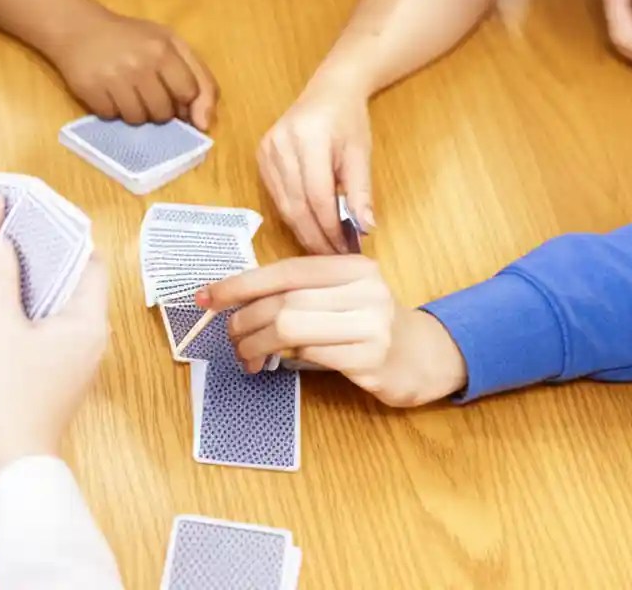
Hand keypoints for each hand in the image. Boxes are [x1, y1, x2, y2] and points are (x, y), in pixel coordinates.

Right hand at [0, 234, 109, 477]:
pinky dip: (40, 310)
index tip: (42, 221)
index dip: (69, 239)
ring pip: (68, 306)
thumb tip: (0, 239)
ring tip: (11, 260)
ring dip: (43, 285)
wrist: (15, 452)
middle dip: (52, 259)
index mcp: (89, 320)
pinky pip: (60, 327)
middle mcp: (96, 335)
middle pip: (80, 283)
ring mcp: (84, 355)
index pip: (92, 264)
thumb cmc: (10, 390)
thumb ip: (1, 278)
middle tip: (21, 235)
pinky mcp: (69, 370)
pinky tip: (10, 300)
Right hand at [51, 13, 217, 129]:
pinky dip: (112, 110)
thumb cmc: (131, 38)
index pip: (189, 94)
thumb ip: (199, 79)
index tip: (173, 95)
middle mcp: (140, 63)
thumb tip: (205, 124)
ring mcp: (113, 77)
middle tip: (146, 92)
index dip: (184, 100)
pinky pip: (112, 117)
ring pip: (137, 119)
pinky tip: (108, 92)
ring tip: (127, 92)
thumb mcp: (170, 45)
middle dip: (159, 110)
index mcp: (164, 49)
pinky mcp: (90, 90)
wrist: (78, 28)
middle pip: (163, 113)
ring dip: (135, 112)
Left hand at [200, 255, 466, 406]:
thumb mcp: (341, 296)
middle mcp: (365, 290)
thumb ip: (300, 292)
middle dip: (244, 320)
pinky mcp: (370, 359)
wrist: (424, 356)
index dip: (241, 284)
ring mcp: (371, 325)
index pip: (285, 270)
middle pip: (283, 301)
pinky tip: (271, 364)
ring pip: (290, 328)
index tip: (207, 297)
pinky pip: (310, 355)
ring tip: (245, 355)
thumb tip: (236, 299)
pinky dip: (281, 359)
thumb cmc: (370, 325)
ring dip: (256, 344)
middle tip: (229, 336)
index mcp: (353, 267)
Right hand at [258, 86, 373, 254]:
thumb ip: (361, 191)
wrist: (329, 92)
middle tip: (333, 256)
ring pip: (283, 204)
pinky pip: (276, 196)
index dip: (330, 227)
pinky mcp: (261, 156)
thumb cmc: (349, 121)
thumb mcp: (361, 153)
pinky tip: (308, 227)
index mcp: (310, 138)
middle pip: (296, 204)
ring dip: (303, 230)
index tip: (345, 249)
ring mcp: (267, 150)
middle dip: (315, 235)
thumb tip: (366, 228)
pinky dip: (293, 216)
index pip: (317, 195)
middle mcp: (282, 144)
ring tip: (324, 247)